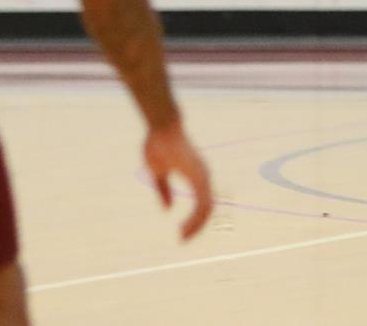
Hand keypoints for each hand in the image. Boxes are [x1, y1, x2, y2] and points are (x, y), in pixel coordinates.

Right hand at [143, 121, 214, 240]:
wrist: (161, 127)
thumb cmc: (158, 144)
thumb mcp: (158, 172)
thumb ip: (164, 189)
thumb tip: (168, 208)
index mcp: (195, 176)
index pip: (202, 204)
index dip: (194, 219)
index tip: (182, 232)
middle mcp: (203, 176)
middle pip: (208, 209)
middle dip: (197, 226)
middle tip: (183, 239)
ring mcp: (202, 175)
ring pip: (207, 208)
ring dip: (197, 225)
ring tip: (183, 235)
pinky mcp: (198, 175)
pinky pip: (203, 202)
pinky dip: (196, 217)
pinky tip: (184, 226)